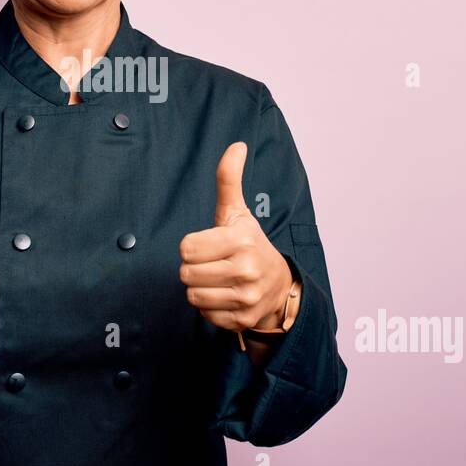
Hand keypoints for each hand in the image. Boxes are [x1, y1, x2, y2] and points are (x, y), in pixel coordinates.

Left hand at [178, 142, 294, 332]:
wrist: (279, 285)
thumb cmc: (249, 244)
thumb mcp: (238, 212)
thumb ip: (229, 180)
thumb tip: (236, 145)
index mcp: (241, 240)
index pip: (186, 248)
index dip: (192, 246)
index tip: (209, 245)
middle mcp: (247, 270)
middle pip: (186, 274)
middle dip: (194, 268)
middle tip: (213, 264)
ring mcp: (246, 298)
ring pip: (192, 296)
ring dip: (199, 288)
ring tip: (218, 280)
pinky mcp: (242, 320)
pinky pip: (204, 315)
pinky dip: (210, 308)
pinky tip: (225, 297)